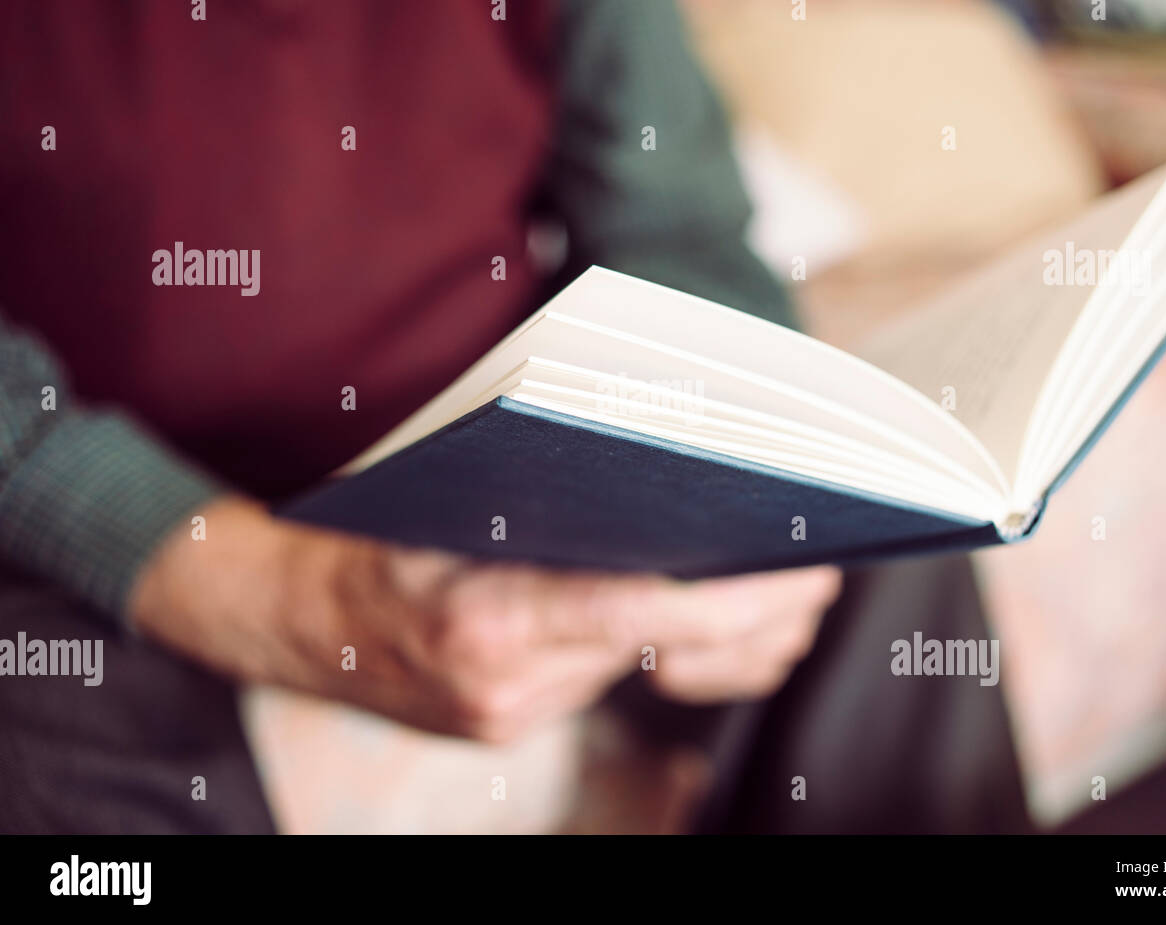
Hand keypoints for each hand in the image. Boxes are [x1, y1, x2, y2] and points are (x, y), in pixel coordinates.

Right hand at [129, 496, 841, 742]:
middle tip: (817, 567)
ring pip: (650, 674)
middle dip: (756, 616)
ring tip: (776, 583)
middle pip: (667, 653)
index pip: (646, 613)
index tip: (805, 565)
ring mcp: (511, 718)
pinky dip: (663, 648)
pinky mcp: (512, 726)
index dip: (738, 595)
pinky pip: (612, 684)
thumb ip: (550, 502)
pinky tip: (694, 611)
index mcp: (488, 619)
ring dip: (722, 636)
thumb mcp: (450, 495)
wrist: (292, 618)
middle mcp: (505, 687)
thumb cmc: (371, 532)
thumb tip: (675, 493)